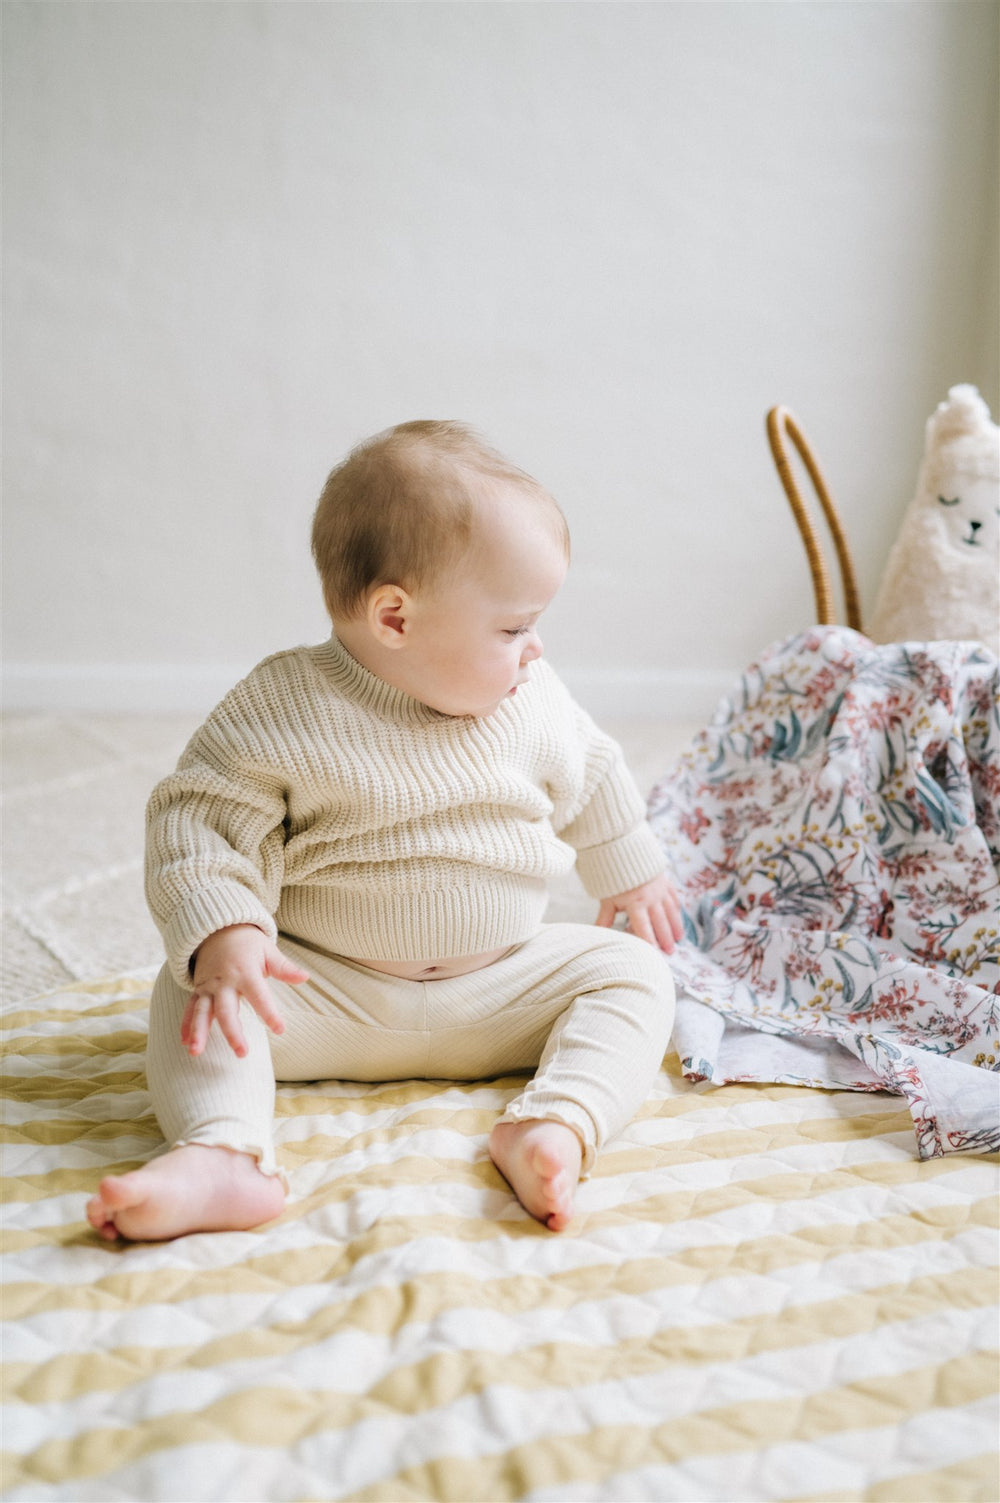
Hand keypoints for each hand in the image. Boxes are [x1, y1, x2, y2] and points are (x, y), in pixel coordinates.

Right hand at [182, 925, 309, 1057]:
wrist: (218, 928)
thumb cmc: (248, 943)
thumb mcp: (268, 951)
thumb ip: (284, 967)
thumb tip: (305, 977)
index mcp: (246, 972)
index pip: (259, 996)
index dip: (269, 1013)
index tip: (280, 1029)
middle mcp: (224, 981)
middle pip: (227, 1010)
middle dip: (232, 1033)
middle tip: (242, 1053)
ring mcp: (208, 986)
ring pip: (202, 1011)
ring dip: (198, 1032)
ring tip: (196, 1052)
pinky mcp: (198, 989)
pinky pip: (190, 1008)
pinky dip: (186, 1025)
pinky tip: (185, 1043)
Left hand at [595, 873, 683, 953]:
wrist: (624, 850)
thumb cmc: (614, 877)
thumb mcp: (608, 898)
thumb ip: (605, 918)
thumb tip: (596, 934)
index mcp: (635, 903)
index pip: (643, 927)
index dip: (649, 941)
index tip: (654, 953)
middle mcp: (650, 898)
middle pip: (660, 923)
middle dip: (665, 939)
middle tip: (670, 952)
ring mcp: (660, 890)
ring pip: (671, 912)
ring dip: (675, 927)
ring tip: (679, 939)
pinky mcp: (666, 882)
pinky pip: (674, 898)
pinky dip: (677, 910)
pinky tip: (678, 919)